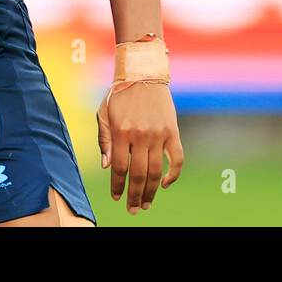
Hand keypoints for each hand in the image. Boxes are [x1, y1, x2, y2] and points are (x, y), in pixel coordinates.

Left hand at [97, 81, 183, 214]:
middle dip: (134, 195)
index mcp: (121, 131)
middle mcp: (140, 135)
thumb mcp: (104, 113)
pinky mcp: (172, 131)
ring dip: (150, 191)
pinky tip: (165, 184)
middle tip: (133, 209)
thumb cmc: (120, 93)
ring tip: (146, 203)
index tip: (116, 197)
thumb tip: (107, 166)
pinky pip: (177, 159)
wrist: (143, 72)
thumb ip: (104, 140)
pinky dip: (173, 175)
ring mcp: (158, 134)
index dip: (117, 186)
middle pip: (137, 174)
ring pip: (155, 171)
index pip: (119, 168)